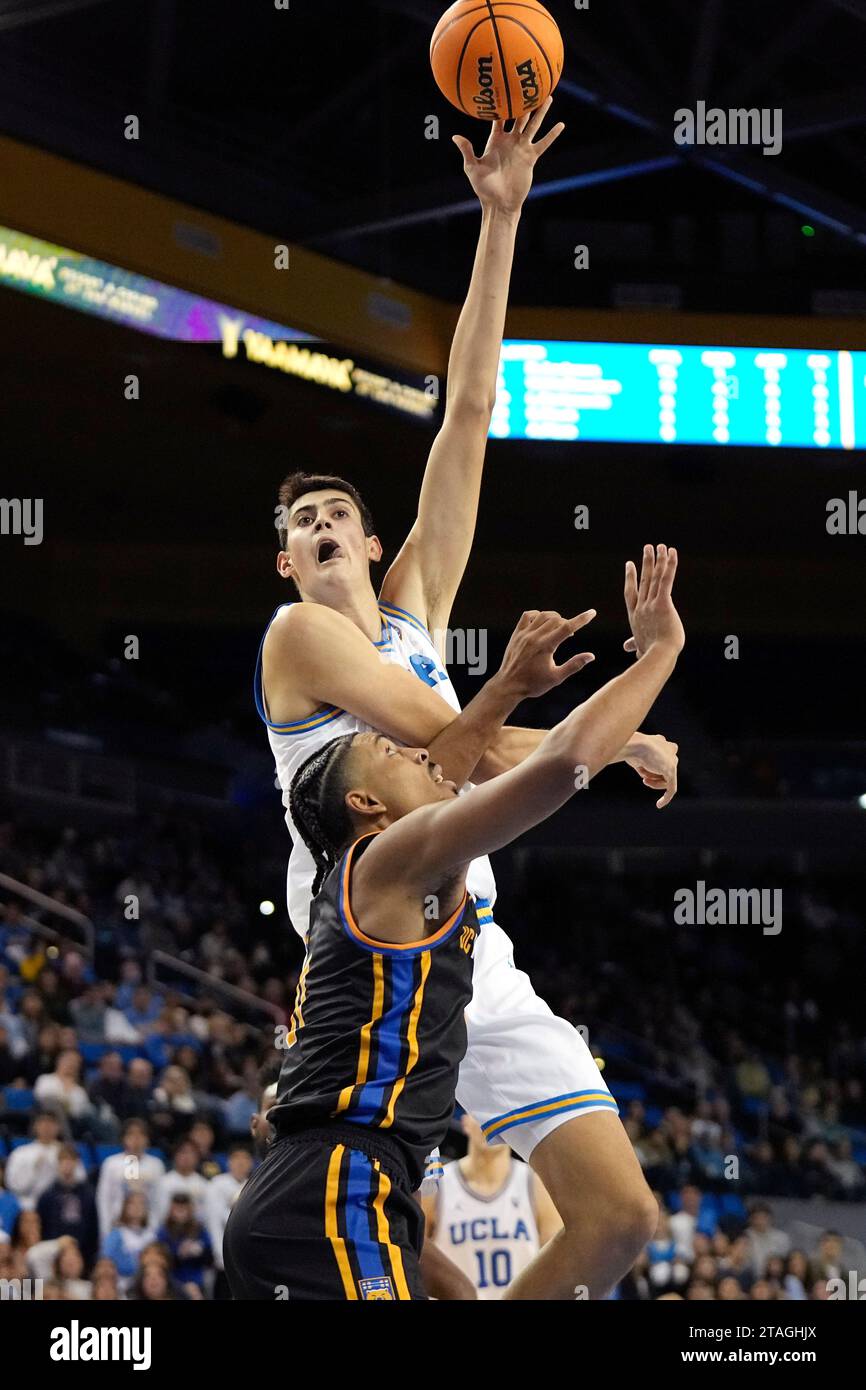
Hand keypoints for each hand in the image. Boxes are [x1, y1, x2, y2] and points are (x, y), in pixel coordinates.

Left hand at [452, 96, 564, 213]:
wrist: (499, 203)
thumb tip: (455, 136)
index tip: (504, 87)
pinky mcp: (531, 157)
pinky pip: (543, 143)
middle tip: (530, 84)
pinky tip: (561, 125)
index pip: (499, 117)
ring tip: (548, 96)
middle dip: (524, 102)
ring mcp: (521, 148)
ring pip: (533, 125)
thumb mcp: (472, 168)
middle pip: (519, 116)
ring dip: (540, 112)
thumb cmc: (483, 188)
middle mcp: (510, 141)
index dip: (501, 104)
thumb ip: (467, 151)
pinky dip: (552, 135)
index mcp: (495, 140)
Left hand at [498, 608, 595, 699]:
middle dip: (568, 623)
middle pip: (557, 620)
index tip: (592, 612)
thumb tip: (591, 656)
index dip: (582, 619)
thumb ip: (574, 665)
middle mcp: (534, 637)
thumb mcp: (556, 678)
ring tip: (558, 629)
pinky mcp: (516, 634)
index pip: (567, 628)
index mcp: (545, 647)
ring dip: (555, 618)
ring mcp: (524, 634)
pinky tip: (542, 622)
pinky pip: (527, 616)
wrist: (508, 686)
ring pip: (543, 615)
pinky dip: (538, 615)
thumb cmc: (533, 684)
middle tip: (570, 636)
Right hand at [623, 545, 684, 658]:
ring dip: (657, 559)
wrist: (658, 656)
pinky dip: (670, 565)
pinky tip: (672, 552)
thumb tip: (628, 648)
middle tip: (648, 547)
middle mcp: (641, 607)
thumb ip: (634, 644)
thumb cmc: (651, 654)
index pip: (631, 592)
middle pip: (644, 580)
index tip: (630, 564)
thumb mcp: (640, 647)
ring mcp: (651, 604)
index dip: (630, 577)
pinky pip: (667, 580)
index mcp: (635, 616)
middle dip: (646, 562)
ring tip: (660, 546)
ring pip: (655, 577)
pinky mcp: (663, 604)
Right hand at [625, 733, 678, 808]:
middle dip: (652, 775)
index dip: (650, 769)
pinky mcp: (671, 772)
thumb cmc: (631, 747)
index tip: (642, 773)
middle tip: (644, 779)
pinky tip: (659, 805)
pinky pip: (671, 788)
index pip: (659, 759)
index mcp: (661, 742)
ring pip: (665, 779)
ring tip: (645, 778)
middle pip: (663, 769)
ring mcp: (672, 760)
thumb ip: (643, 762)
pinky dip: (666, 798)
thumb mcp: (636, 753)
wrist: (635, 745)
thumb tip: (637, 766)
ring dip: (653, 782)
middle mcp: (670, 749)